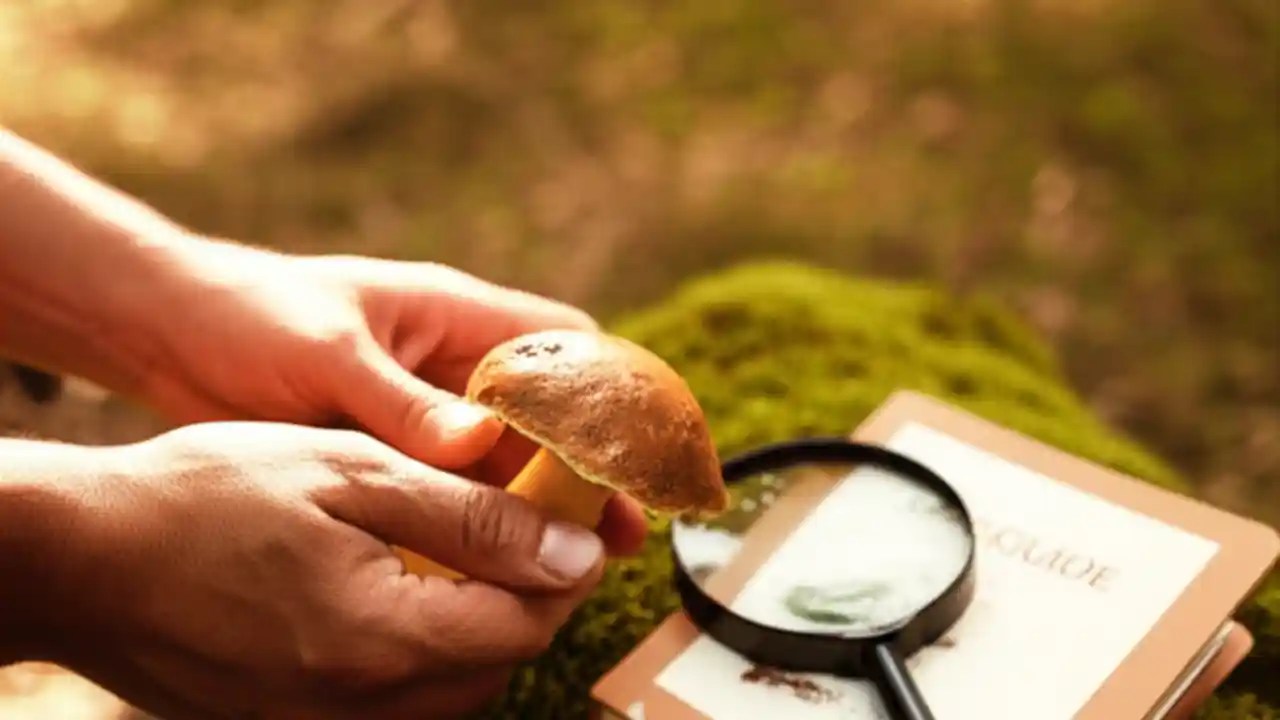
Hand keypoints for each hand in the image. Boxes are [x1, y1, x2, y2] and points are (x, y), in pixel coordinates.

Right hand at [25, 422, 605, 719]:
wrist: (83, 554)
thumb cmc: (209, 494)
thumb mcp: (352, 474)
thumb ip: (471, 518)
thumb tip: (570, 551)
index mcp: (384, 639)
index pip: (528, 624)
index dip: (565, 569)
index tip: (568, 520)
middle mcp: (359, 706)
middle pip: (496, 665)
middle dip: (526, 598)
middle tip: (519, 530)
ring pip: (451, 691)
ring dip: (476, 626)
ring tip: (459, 555)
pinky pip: (394, 704)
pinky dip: (420, 652)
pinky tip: (397, 593)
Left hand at [137, 240, 645, 553]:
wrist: (168, 332)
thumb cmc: (249, 312)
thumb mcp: (327, 351)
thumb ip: (399, 400)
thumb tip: (479, 442)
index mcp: (449, 314)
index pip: (555, 343)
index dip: (602, 389)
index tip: (633, 447)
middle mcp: (447, 365)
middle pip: (541, 418)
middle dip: (583, 471)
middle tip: (621, 531)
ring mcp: (419, 412)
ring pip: (500, 462)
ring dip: (536, 506)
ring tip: (575, 560)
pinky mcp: (387, 451)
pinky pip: (448, 490)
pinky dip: (475, 523)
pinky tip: (493, 564)